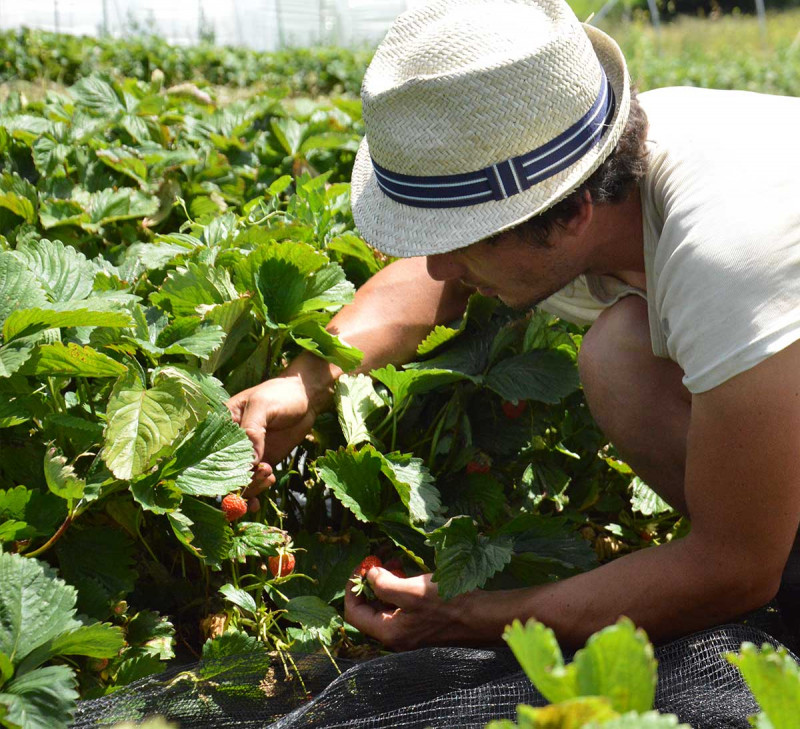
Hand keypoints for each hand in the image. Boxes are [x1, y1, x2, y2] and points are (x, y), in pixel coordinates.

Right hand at [226, 375, 318, 494]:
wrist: (305, 397)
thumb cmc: (280, 394)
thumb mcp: (263, 405)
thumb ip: (252, 430)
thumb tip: (249, 462)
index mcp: (221, 424)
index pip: (208, 450)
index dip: (216, 466)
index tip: (234, 473)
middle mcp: (228, 443)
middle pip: (222, 471)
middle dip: (238, 480)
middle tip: (261, 471)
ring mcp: (245, 455)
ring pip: (238, 481)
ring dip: (251, 486)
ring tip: (268, 474)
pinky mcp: (260, 462)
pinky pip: (252, 483)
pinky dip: (256, 492)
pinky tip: (265, 488)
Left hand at [344, 567, 493, 649]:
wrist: (481, 616)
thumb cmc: (448, 603)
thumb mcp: (412, 590)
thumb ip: (384, 584)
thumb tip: (369, 576)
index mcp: (389, 632)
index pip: (354, 614)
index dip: (352, 589)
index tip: (361, 567)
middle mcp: (396, 637)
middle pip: (369, 610)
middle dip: (369, 583)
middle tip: (377, 562)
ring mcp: (409, 632)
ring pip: (385, 607)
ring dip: (385, 584)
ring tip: (394, 562)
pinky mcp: (421, 625)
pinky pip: (400, 608)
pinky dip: (399, 589)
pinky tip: (408, 573)